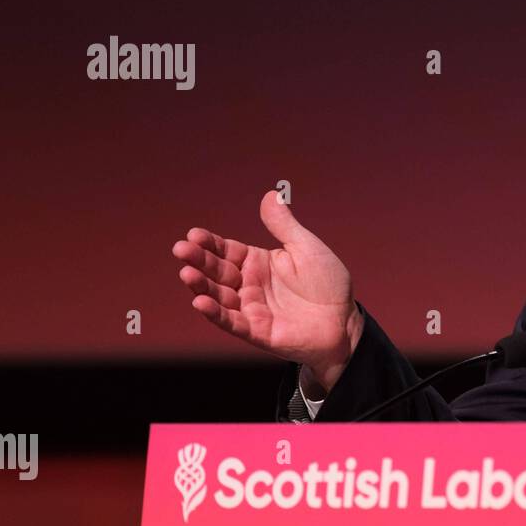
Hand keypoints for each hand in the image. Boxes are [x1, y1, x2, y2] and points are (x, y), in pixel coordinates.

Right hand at [172, 191, 364, 389]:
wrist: (344, 322)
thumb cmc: (327, 283)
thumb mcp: (306, 248)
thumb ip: (284, 225)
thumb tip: (270, 194)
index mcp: (257, 262)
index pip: (226, 250)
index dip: (209, 243)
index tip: (193, 234)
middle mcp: (248, 284)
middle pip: (217, 271)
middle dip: (198, 260)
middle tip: (181, 249)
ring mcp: (250, 308)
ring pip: (219, 296)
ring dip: (201, 286)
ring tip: (187, 273)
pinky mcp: (256, 331)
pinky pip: (231, 322)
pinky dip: (215, 314)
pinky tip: (200, 302)